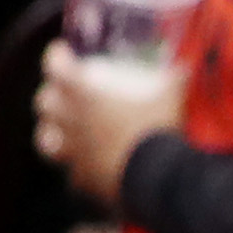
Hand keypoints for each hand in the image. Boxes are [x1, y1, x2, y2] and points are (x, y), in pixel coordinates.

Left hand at [34, 41, 186, 206]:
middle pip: (45, 103)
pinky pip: (76, 174)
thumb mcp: (172, 97)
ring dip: (52, 135)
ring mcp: (75, 153)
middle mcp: (72, 122)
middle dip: (50, 95)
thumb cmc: (159, 129)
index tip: (61, 52)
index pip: (56, 68)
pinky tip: (91, 171)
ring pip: (47, 142)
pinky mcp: (86, 180)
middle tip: (60, 93)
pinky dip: (82, 171)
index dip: (56, 57)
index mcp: (85, 94)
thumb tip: (187, 67)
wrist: (159, 177)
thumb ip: (176, 79)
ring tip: (59, 134)